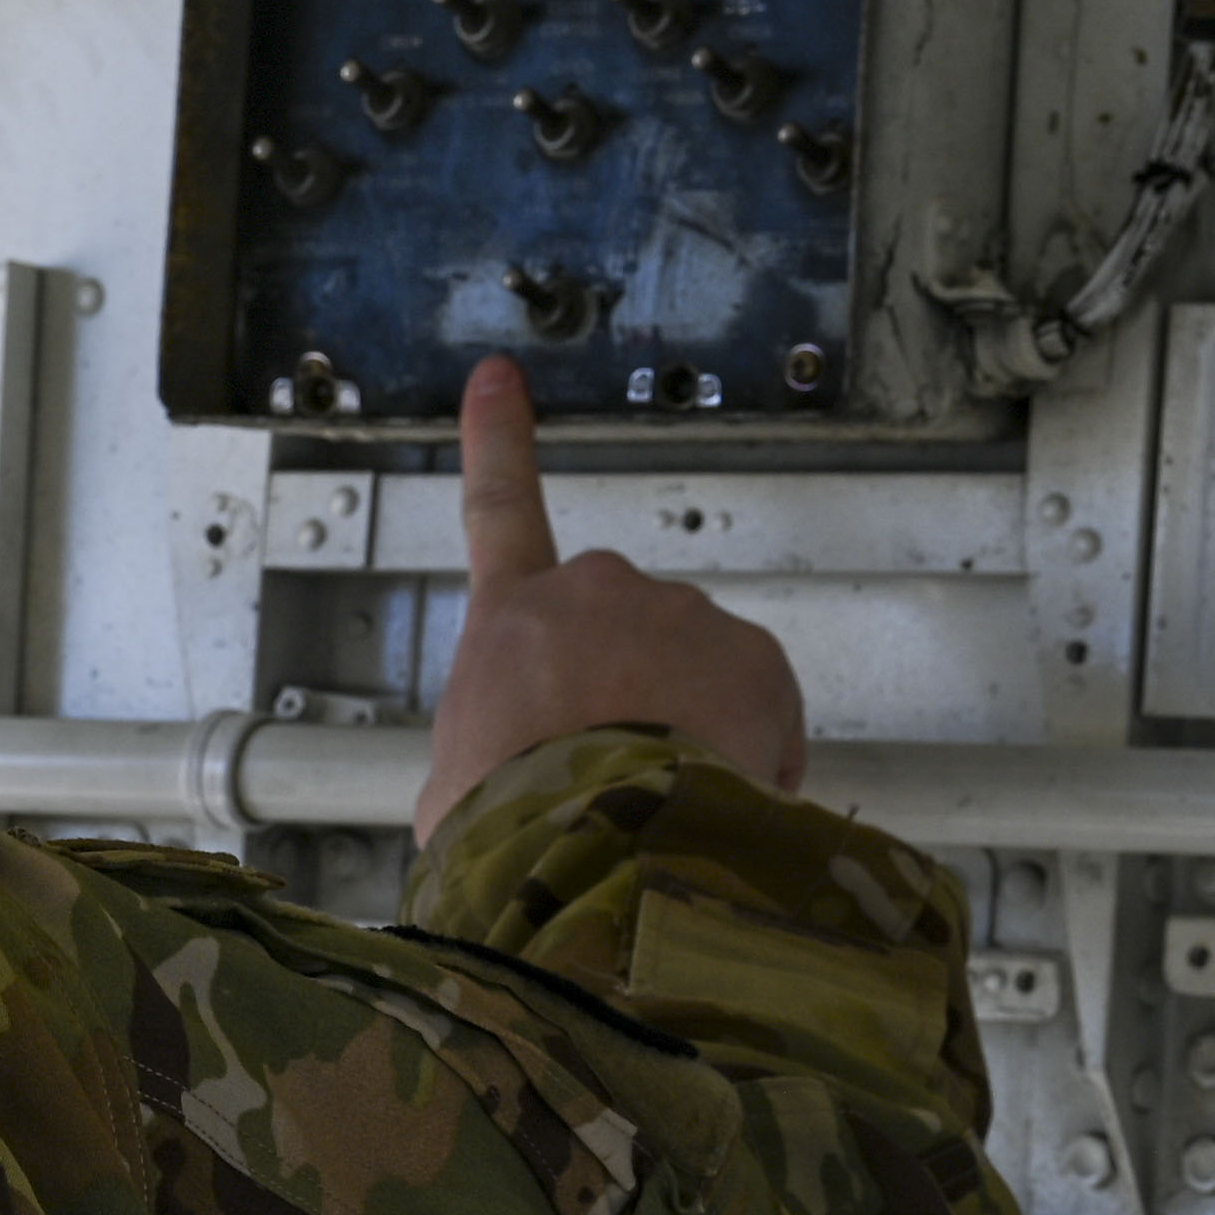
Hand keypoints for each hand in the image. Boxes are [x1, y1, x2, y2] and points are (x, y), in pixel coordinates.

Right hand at [412, 356, 808, 843]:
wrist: (593, 835)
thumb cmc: (510, 819)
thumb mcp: (455, 782)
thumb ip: (486, 751)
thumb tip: (504, 777)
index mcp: (508, 617)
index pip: (497, 509)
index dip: (495, 439)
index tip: (498, 379)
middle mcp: (595, 592)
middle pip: (620, 626)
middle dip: (628, 683)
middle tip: (612, 763)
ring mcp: (681, 615)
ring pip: (697, 671)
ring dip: (689, 725)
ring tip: (659, 796)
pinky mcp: (754, 654)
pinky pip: (758, 708)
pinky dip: (748, 752)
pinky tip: (714, 795)